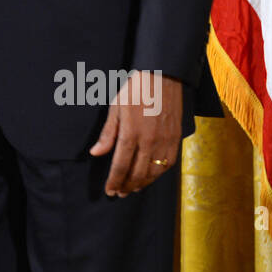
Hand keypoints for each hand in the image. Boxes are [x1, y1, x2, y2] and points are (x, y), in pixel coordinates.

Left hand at [88, 71, 181, 196]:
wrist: (162, 77)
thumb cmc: (135, 90)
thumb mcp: (115, 108)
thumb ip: (107, 134)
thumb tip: (95, 153)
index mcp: (131, 134)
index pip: (120, 166)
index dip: (114, 182)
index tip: (109, 191)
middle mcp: (149, 142)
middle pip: (137, 174)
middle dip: (127, 186)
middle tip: (119, 193)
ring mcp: (165, 142)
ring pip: (154, 173)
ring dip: (142, 184)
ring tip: (132, 189)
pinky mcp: (176, 139)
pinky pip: (168, 164)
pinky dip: (158, 175)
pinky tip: (151, 177)